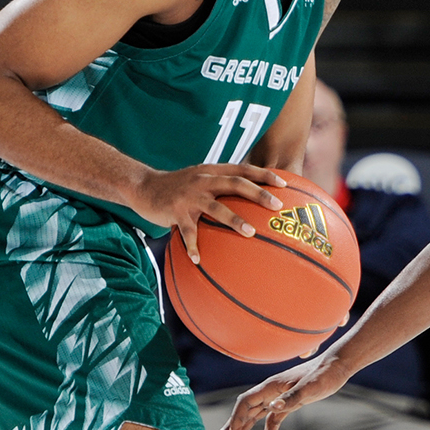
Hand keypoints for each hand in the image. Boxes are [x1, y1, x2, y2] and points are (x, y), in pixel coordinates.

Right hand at [133, 163, 286, 264]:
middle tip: (277, 206)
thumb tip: (251, 199)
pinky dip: (193, 245)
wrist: (143, 186)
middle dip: (258, 194)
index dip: (264, 175)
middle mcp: (203, 180)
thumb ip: (222, 185)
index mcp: (212, 172)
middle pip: (235, 184)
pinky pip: (187, 231)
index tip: (285, 185)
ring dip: (234, 220)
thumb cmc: (179, 187)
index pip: (243, 169)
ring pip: (216, 207)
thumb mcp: (201, 179)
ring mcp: (189, 195)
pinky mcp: (174, 210)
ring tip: (250, 233)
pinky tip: (198, 260)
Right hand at [213, 351, 350, 429]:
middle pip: (245, 411)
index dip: (237, 418)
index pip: (246, 403)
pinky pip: (272, 420)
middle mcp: (271, 392)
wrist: (337, 366)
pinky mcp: (289, 404)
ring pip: (255, 416)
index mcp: (271, 386)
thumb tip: (274, 406)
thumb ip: (292, 397)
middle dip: (231, 427)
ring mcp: (278, 398)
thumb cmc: (324, 374)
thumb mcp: (310, 387)